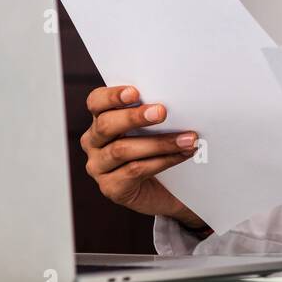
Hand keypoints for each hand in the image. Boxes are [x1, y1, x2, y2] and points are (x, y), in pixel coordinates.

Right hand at [80, 85, 206, 229]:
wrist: (161, 190)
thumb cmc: (155, 150)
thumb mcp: (151, 128)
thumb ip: (152, 113)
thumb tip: (178, 99)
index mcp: (100, 120)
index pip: (96, 102)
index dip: (112, 96)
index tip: (134, 92)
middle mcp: (93, 142)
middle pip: (106, 125)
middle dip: (134, 117)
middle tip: (162, 112)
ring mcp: (98, 167)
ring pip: (123, 150)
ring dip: (159, 143)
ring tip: (188, 139)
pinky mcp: (111, 187)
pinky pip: (135, 170)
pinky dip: (163, 161)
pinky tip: (183, 154)